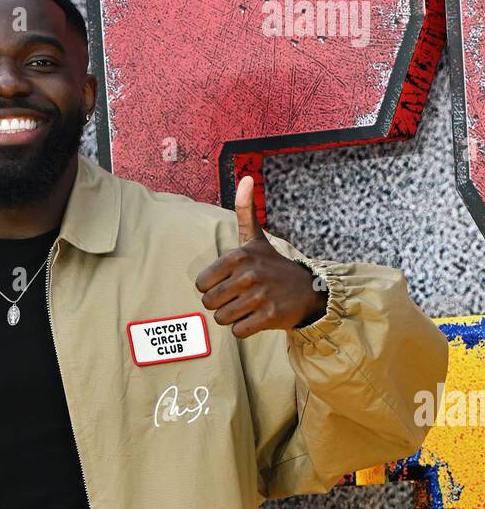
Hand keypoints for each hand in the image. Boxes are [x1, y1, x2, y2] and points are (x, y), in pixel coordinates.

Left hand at [194, 176, 327, 337]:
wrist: (306, 290)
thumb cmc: (272, 265)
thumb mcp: (256, 238)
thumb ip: (245, 211)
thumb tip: (246, 177)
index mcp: (239, 256)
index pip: (201, 284)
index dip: (211, 287)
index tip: (228, 282)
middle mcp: (248, 275)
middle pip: (210, 303)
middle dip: (221, 304)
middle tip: (239, 297)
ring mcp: (260, 296)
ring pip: (222, 319)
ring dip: (232, 317)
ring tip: (248, 306)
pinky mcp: (269, 317)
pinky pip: (238, 331)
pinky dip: (244, 328)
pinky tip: (256, 317)